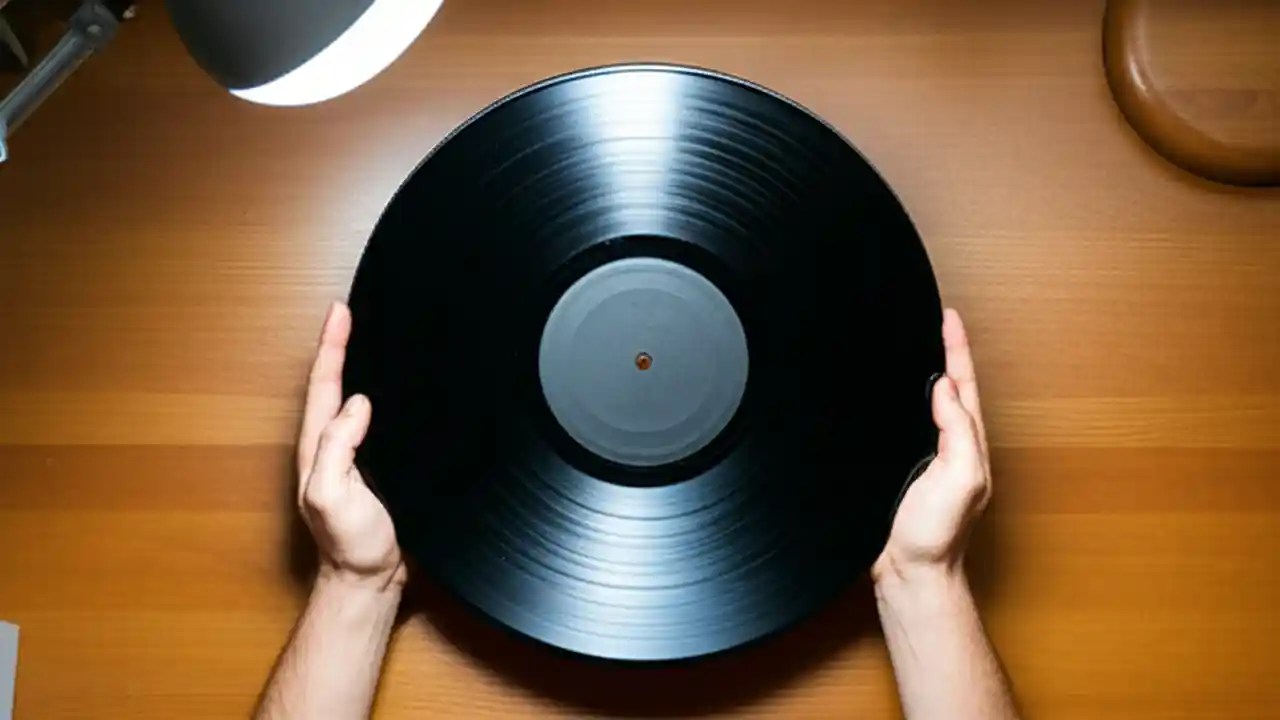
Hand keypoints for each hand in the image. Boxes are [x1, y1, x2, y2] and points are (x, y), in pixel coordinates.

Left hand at [296, 302, 405, 591]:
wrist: (368, 579)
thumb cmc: (350, 545)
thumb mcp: (334, 496)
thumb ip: (338, 449)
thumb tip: (356, 403)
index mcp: (318, 447)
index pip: (324, 385)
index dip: (331, 346)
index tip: (340, 311)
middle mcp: (329, 447)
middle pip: (332, 384)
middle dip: (338, 345)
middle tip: (348, 311)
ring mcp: (348, 458)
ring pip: (349, 399)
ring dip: (353, 366)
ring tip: (364, 335)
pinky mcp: (370, 468)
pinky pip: (368, 421)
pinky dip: (374, 395)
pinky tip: (385, 388)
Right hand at [873, 308, 990, 585]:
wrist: (910, 574)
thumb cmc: (936, 535)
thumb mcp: (959, 479)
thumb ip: (957, 432)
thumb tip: (945, 388)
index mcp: (968, 444)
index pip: (963, 385)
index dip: (956, 349)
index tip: (948, 316)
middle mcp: (952, 447)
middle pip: (951, 388)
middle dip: (947, 352)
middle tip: (938, 318)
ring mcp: (930, 460)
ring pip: (931, 405)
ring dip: (929, 374)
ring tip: (921, 343)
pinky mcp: (906, 472)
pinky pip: (910, 425)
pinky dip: (906, 403)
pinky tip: (897, 397)